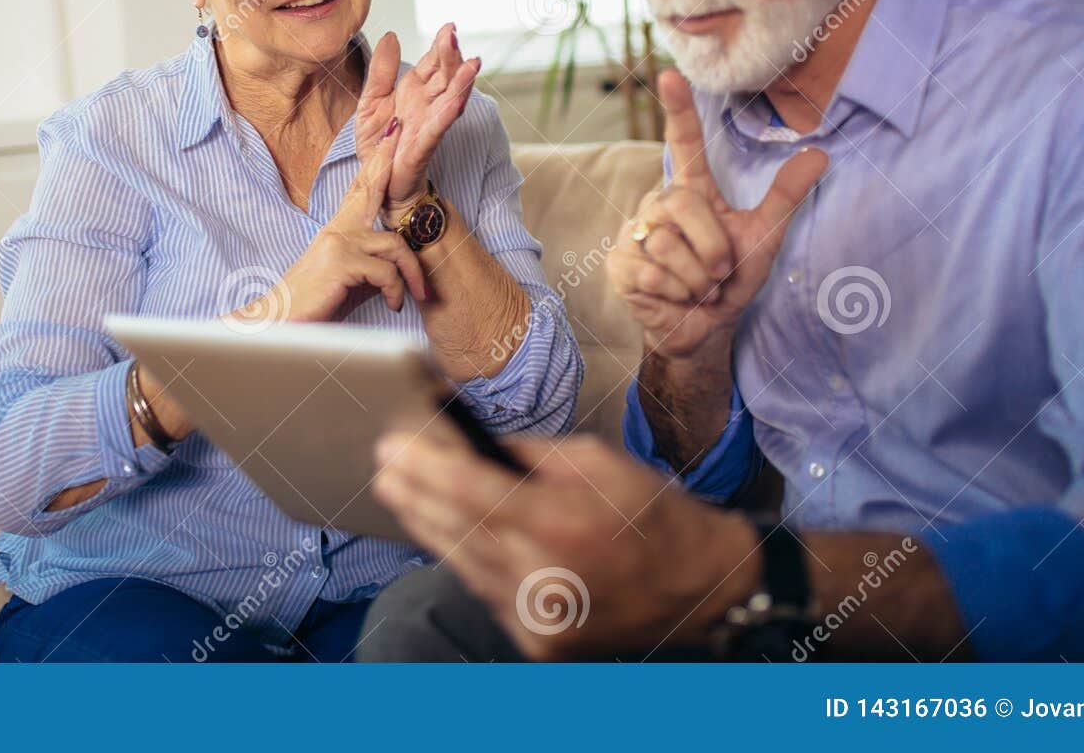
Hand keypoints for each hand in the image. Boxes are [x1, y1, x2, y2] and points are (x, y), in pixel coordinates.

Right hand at [258, 118, 429, 323]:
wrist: (278, 325)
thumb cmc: (315, 306)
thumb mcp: (349, 282)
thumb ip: (371, 267)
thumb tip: (397, 267)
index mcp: (337, 231)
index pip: (359, 192)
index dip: (374, 166)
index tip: (388, 138)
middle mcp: (336, 230)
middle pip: (369, 190)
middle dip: (386, 162)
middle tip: (398, 132)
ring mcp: (338, 243)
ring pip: (394, 244)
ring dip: (411, 274)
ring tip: (414, 294)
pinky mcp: (340, 262)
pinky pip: (386, 271)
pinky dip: (395, 291)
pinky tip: (390, 305)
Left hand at [354, 26, 480, 222]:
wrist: (378, 182)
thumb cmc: (379, 144)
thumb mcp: (370, 102)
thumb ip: (380, 72)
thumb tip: (391, 36)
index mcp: (414, 91)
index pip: (432, 64)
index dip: (441, 46)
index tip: (449, 27)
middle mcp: (426, 105)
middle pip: (444, 76)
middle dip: (451, 57)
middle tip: (454, 35)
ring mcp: (428, 125)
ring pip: (449, 99)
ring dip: (462, 82)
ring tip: (472, 63)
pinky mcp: (423, 146)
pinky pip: (438, 127)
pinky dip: (448, 112)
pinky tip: (458, 99)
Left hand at [372, 432, 758, 659]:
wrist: (700, 590)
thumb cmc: (652, 515)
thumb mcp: (597, 461)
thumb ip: (528, 454)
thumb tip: (470, 441)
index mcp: (562, 523)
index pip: (471, 491)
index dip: (424, 466)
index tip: (391, 444)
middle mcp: (544, 576)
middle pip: (455, 529)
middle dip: (412, 493)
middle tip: (383, 466)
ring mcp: (538, 617)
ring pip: (463, 565)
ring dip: (427, 526)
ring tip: (400, 493)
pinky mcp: (538, 642)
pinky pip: (486, 593)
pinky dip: (465, 560)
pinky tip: (444, 533)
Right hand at [606, 68, 827, 356]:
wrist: (703, 328)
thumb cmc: (730, 279)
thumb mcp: (763, 236)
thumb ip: (785, 196)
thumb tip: (822, 155)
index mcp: (690, 190)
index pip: (682, 142)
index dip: (677, 109)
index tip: (670, 74)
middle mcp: (657, 204)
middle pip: (684, 207)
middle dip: (712, 248)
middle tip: (720, 272)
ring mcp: (632, 233)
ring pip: (667, 245)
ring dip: (696, 278)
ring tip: (698, 287)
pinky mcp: (618, 264)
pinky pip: (651, 271)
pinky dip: (675, 292)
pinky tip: (675, 298)